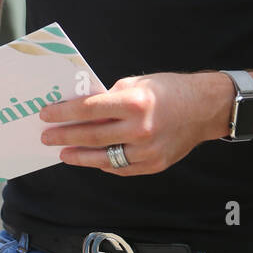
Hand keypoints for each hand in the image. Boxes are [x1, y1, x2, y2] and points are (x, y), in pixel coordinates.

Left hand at [38, 71, 230, 174]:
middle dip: (64, 136)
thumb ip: (110, 97)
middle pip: (91, 136)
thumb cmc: (170, 90)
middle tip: (47, 137)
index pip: (88, 109)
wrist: (205, 108)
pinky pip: (121, 168)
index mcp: (134, 103)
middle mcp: (140, 129)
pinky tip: (91, 159)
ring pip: (103, 158)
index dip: (63, 113)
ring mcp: (147, 151)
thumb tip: (82, 108)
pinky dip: (104, 164)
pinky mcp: (154, 165)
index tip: (46, 115)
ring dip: (79, 156)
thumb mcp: (138, 83)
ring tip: (64, 153)